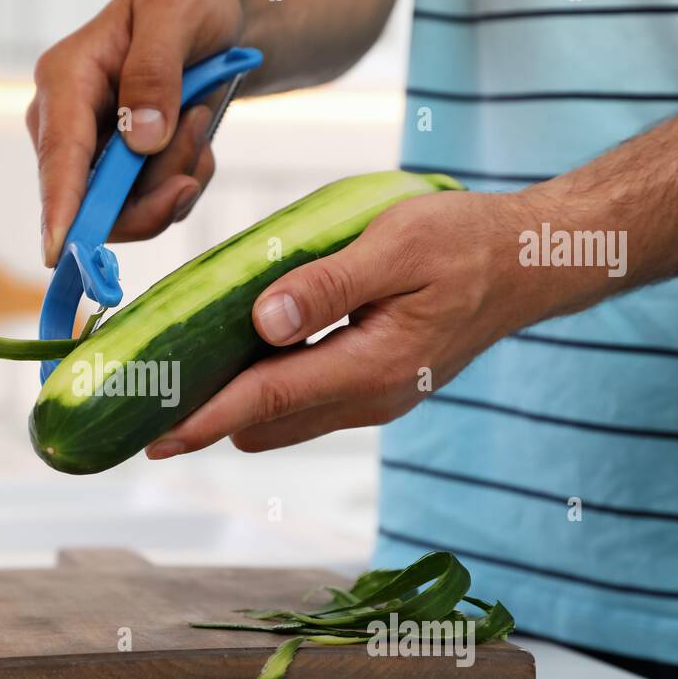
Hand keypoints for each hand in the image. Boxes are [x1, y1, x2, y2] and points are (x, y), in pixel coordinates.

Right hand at [26, 0, 243, 265]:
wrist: (208, 24)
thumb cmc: (186, 9)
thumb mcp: (175, 16)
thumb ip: (154, 72)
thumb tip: (139, 141)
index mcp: (65, 80)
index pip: (58, 155)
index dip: (60, 207)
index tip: (60, 251)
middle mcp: (67, 125)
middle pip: (94, 200)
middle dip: (154, 188)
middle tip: (197, 135)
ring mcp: (93, 157)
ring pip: (130, 210)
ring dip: (177, 177)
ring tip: (199, 118)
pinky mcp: (121, 177)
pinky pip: (154, 207)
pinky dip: (185, 181)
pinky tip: (195, 138)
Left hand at [146, 189, 578, 456]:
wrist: (526, 264)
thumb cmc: (466, 243)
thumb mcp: (399, 245)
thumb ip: (330, 283)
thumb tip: (262, 319)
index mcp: (372, 365)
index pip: (267, 399)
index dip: (204, 417)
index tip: (153, 435)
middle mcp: (368, 397)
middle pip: (264, 422)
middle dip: (207, 414)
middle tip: (151, 389)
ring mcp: (372, 399)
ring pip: (282, 419)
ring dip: (235, 403)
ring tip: (182, 373)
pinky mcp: (372, 388)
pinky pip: (304, 402)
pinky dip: (266, 389)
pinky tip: (241, 355)